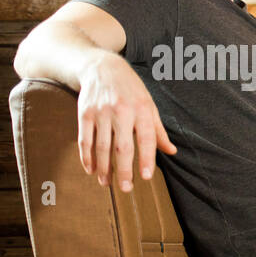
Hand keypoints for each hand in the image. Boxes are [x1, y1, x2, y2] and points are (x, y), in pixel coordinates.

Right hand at [77, 54, 176, 191]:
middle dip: (124, 169)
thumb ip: (158, 130)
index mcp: (142, 110)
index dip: (146, 159)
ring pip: (101, 146)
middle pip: (122, 146)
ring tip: (107, 183)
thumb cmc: (131, 90)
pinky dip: (86, 156)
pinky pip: (84, 139)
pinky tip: (91, 169)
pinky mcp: (84, 113)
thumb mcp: (149, 105)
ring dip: (103, 167)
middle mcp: (121, 111)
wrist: (102, 67)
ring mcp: (101, 112)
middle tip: (126, 188)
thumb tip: (171, 151)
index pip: (146, 139)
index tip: (146, 177)